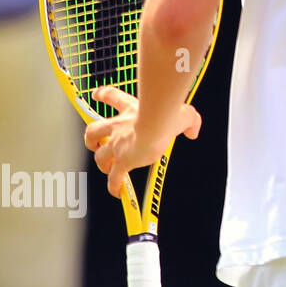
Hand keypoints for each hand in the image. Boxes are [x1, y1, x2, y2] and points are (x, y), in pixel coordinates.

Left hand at [84, 86, 201, 197]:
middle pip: (94, 130)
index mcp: (131, 109)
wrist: (156, 124)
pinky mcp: (121, 160)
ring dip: (100, 161)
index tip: (97, 95)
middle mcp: (119, 126)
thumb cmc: (167, 114)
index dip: (103, 95)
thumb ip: (190, 122)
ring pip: (99, 154)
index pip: (111, 96)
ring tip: (104, 166)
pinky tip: (115, 191)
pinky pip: (114, 177)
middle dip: (92, 139)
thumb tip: (193, 130)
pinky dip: (113, 185)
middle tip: (96, 144)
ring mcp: (117, 144)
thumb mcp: (185, 113)